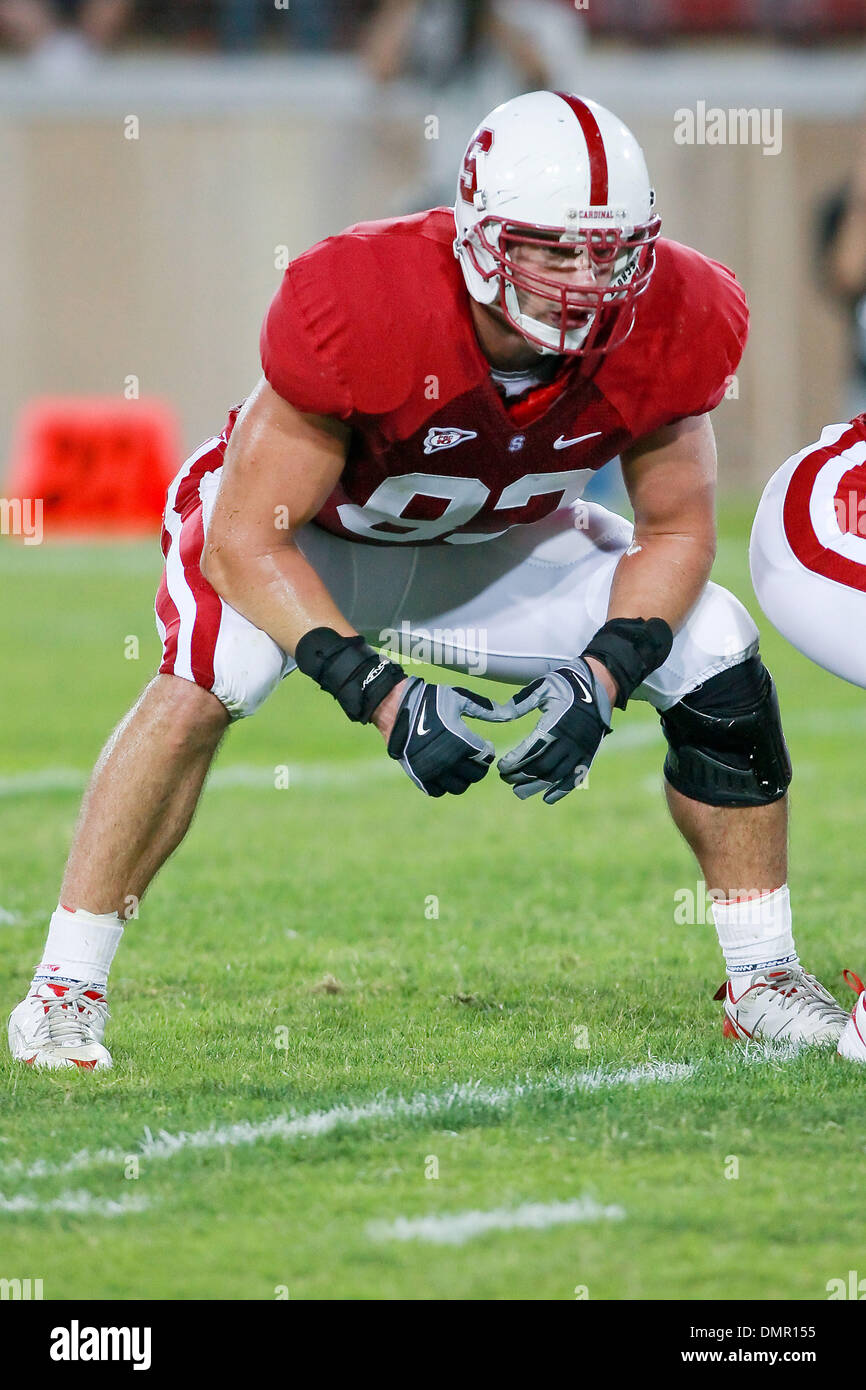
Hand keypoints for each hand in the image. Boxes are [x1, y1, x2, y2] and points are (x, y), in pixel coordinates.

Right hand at [384, 677, 501, 796]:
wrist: (395, 707)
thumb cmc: (430, 699)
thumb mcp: (460, 698)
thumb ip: (486, 709)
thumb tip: (511, 713)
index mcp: (461, 741)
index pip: (486, 757)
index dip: (488, 750)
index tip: (484, 745)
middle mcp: (448, 760)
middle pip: (476, 775)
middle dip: (478, 765)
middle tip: (474, 757)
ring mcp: (432, 770)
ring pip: (459, 787)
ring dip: (463, 778)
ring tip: (460, 765)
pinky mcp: (418, 776)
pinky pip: (438, 791)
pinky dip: (444, 785)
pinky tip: (444, 771)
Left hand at [496, 659, 611, 803]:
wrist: (601, 683)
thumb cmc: (567, 683)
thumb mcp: (543, 687)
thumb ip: (521, 703)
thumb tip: (498, 714)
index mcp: (556, 722)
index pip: (531, 749)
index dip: (515, 761)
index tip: (501, 767)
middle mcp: (570, 739)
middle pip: (542, 766)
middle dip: (520, 775)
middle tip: (505, 778)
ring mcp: (581, 749)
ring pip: (556, 776)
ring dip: (535, 786)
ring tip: (518, 791)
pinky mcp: (589, 754)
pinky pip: (575, 778)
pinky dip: (561, 790)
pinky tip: (547, 798)